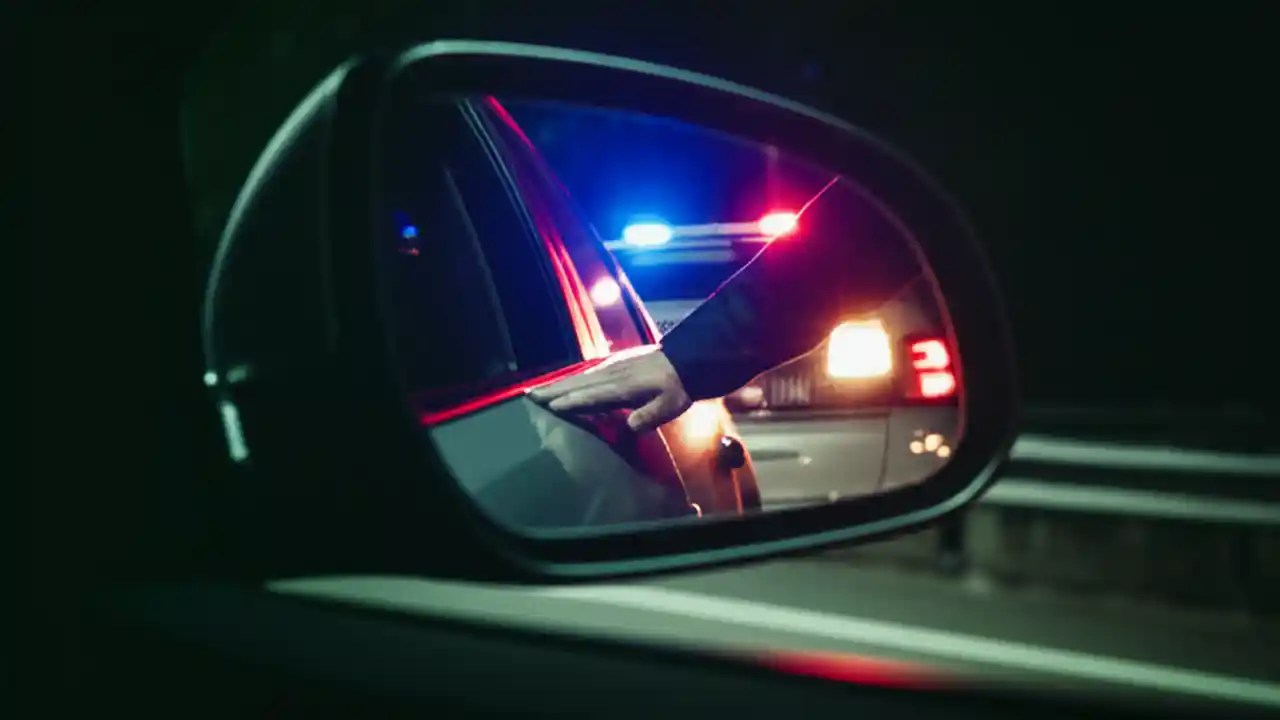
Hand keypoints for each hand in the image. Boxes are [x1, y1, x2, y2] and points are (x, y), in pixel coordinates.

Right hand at [527, 348, 691, 432]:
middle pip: (578, 383)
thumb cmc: (678, 388)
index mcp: (623, 386)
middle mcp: (613, 374)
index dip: (572, 401)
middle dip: (553, 390)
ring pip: (579, 377)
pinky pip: (587, 373)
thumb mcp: (670, 405)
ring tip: (537, 390)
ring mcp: (612, 367)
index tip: (549, 405)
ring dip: (557, 383)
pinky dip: (571, 378)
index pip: (592, 395)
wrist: (687, 360)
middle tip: (528, 395)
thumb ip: (650, 416)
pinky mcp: (615, 364)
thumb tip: (630, 426)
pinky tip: (564, 383)